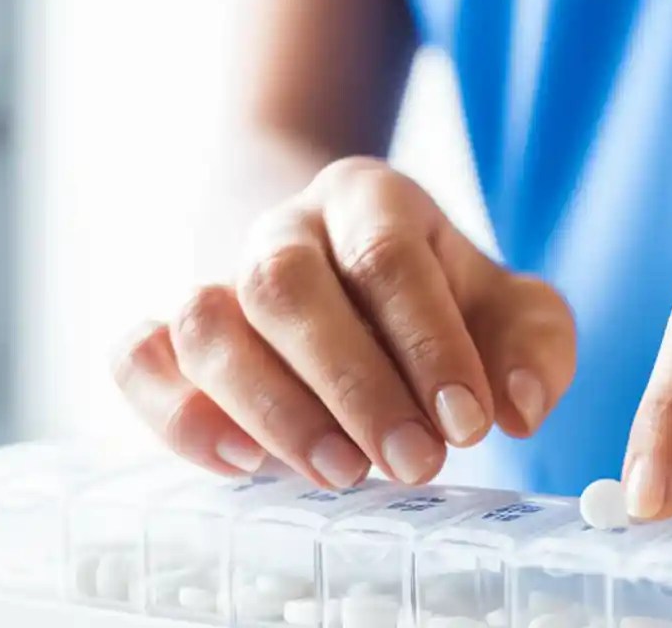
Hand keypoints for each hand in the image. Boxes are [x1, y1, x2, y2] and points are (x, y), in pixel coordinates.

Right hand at [112, 157, 575, 486]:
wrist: (346, 271)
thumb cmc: (440, 300)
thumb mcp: (510, 310)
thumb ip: (533, 349)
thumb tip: (520, 405)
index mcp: (371, 198)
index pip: (386, 257)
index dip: (427, 344)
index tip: (468, 423)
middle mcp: (284, 228)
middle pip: (286, 286)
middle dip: (352, 386)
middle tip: (415, 464)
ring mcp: (217, 273)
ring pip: (205, 322)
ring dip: (272, 408)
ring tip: (342, 473)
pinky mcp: (172, 330)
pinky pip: (138, 357)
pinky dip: (177, 412)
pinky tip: (243, 463)